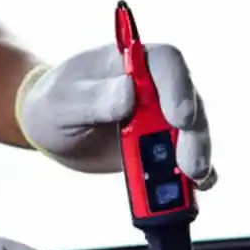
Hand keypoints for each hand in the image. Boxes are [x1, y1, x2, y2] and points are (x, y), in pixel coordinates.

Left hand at [15, 44, 215, 187]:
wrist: (49, 131)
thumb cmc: (53, 105)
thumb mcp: (63, 102)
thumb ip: (94, 98)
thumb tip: (129, 92)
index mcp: (132, 62)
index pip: (166, 62)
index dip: (178, 88)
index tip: (179, 119)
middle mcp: (155, 86)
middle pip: (189, 101)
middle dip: (194, 134)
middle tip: (190, 165)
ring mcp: (161, 117)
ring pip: (193, 131)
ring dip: (197, 156)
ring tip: (195, 181)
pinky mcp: (161, 146)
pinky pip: (184, 158)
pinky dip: (196, 174)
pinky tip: (200, 187)